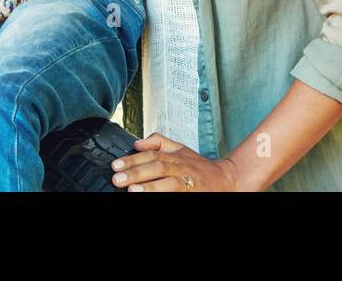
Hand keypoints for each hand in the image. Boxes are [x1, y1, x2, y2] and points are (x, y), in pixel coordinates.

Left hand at [109, 132, 243, 191]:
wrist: (226, 179)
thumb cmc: (199, 166)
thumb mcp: (180, 149)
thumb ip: (159, 142)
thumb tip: (137, 143)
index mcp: (176, 155)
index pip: (151, 154)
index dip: (133, 159)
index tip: (116, 165)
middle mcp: (181, 167)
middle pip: (157, 166)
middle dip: (136, 172)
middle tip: (117, 179)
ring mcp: (188, 182)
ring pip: (169, 182)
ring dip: (150, 187)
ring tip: (132, 190)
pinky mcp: (192, 194)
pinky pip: (177, 194)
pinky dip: (164, 196)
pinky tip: (151, 199)